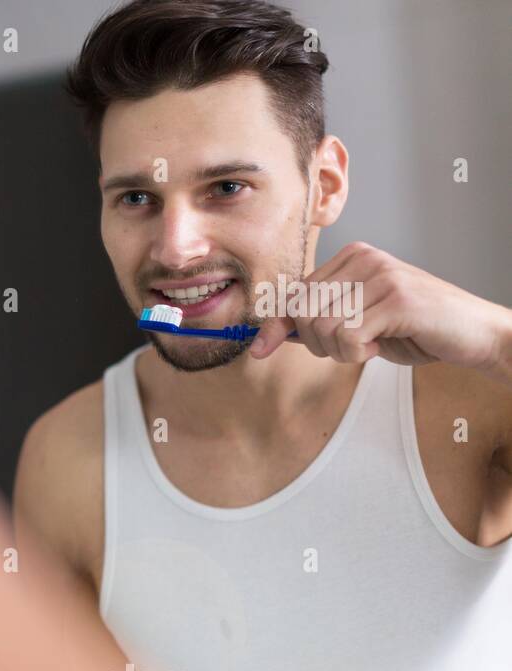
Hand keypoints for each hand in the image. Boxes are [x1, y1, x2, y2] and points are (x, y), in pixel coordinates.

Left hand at [248, 242, 511, 381]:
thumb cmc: (413, 328)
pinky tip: (380, 347)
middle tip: (349, 348)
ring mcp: (381, 275)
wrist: (471, 334)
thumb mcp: (358, 319)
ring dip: (339, 351)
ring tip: (368, 346)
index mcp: (352, 257)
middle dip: (316, 343)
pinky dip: (357, 354)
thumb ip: (319, 318)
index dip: (276, 326)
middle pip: (304, 311)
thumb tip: (267, 337)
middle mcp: (364, 258)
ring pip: (323, 325)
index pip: (295, 293)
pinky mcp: (396, 299)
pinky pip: (348, 337)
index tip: (260, 350)